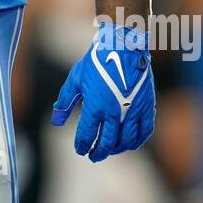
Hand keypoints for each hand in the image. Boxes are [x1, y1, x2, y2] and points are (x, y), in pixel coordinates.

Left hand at [52, 21, 154, 162]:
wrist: (123, 45)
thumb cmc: (96, 60)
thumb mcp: (76, 79)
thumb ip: (65, 101)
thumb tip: (56, 121)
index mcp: (95, 106)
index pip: (87, 135)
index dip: (82, 145)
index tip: (81, 150)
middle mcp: (114, 113)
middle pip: (107, 143)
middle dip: (99, 153)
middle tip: (94, 157)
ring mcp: (132, 111)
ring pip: (125, 141)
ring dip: (117, 149)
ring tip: (110, 150)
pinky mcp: (146, 106)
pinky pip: (144, 131)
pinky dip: (137, 141)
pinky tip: (130, 143)